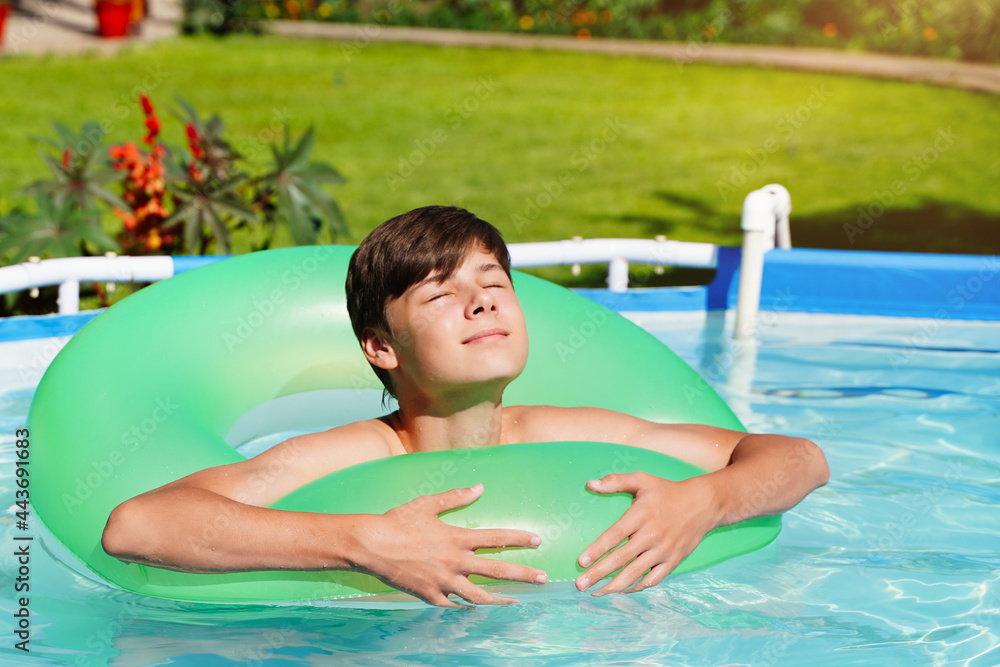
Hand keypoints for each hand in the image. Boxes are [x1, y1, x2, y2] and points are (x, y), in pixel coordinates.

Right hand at [352, 483, 546, 607]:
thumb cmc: (398, 520)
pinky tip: (476, 607)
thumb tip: (480, 488)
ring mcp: (443, 582)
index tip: (537, 540)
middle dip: (524, 575)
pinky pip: (453, 605)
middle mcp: (455, 562)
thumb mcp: (428, 503)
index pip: (496, 538)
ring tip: (517, 601)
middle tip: (544, 578)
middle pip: (497, 571)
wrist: (371, 545)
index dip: (519, 539)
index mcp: (457, 538)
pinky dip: (465, 606)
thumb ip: (456, 497)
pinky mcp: (430, 596)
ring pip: (479, 596)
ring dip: (501, 599)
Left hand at [575, 472, 717, 595]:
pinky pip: (653, 579)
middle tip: (580, 584)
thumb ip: (616, 481)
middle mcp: (652, 535)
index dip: (597, 549)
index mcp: (641, 515)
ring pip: (635, 573)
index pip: (615, 535)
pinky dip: (637, 587)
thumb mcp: (643, 480)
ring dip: (614, 586)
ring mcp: (664, 550)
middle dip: (599, 574)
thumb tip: (590, 484)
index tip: (581, 561)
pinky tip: (622, 590)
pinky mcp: (673, 561)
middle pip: (621, 558)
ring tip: (596, 593)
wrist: (704, 504)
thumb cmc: (668, 491)